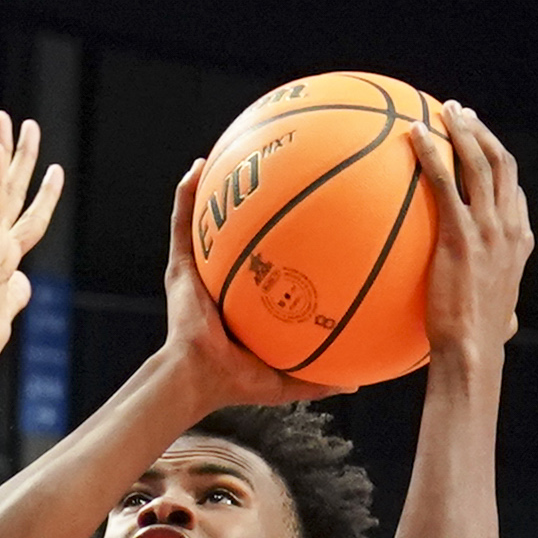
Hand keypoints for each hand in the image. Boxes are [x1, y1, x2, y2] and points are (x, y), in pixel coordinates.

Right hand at [0, 113, 64, 391]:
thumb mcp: (3, 319)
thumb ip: (15, 295)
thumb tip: (26, 280)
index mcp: (2, 266)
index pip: (26, 221)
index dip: (42, 195)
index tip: (51, 169)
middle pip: (14, 196)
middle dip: (23, 159)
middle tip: (28, 124)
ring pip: (1, 194)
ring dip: (7, 155)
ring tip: (10, 121)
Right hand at [162, 161, 309, 408]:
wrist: (199, 379)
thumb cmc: (237, 382)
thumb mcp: (287, 379)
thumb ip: (320, 378)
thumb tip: (357, 382)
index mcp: (247, 302)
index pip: (269, 264)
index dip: (286, 242)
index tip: (311, 217)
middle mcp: (224, 281)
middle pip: (241, 235)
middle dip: (254, 205)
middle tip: (275, 174)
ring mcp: (200, 272)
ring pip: (209, 222)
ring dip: (217, 189)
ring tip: (232, 154)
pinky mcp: (181, 268)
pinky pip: (183, 224)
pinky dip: (186, 196)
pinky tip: (197, 168)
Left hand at [412, 102, 532, 365]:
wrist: (473, 353)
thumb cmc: (478, 345)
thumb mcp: (500, 320)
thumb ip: (505, 310)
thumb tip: (509, 323)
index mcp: (519, 243)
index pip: (513, 191)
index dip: (498, 163)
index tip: (482, 148)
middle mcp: (509, 228)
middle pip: (501, 163)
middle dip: (482, 132)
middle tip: (461, 114)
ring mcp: (489, 229)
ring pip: (480, 161)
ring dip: (463, 129)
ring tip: (444, 111)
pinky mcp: (462, 233)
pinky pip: (445, 180)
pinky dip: (433, 151)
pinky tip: (416, 135)